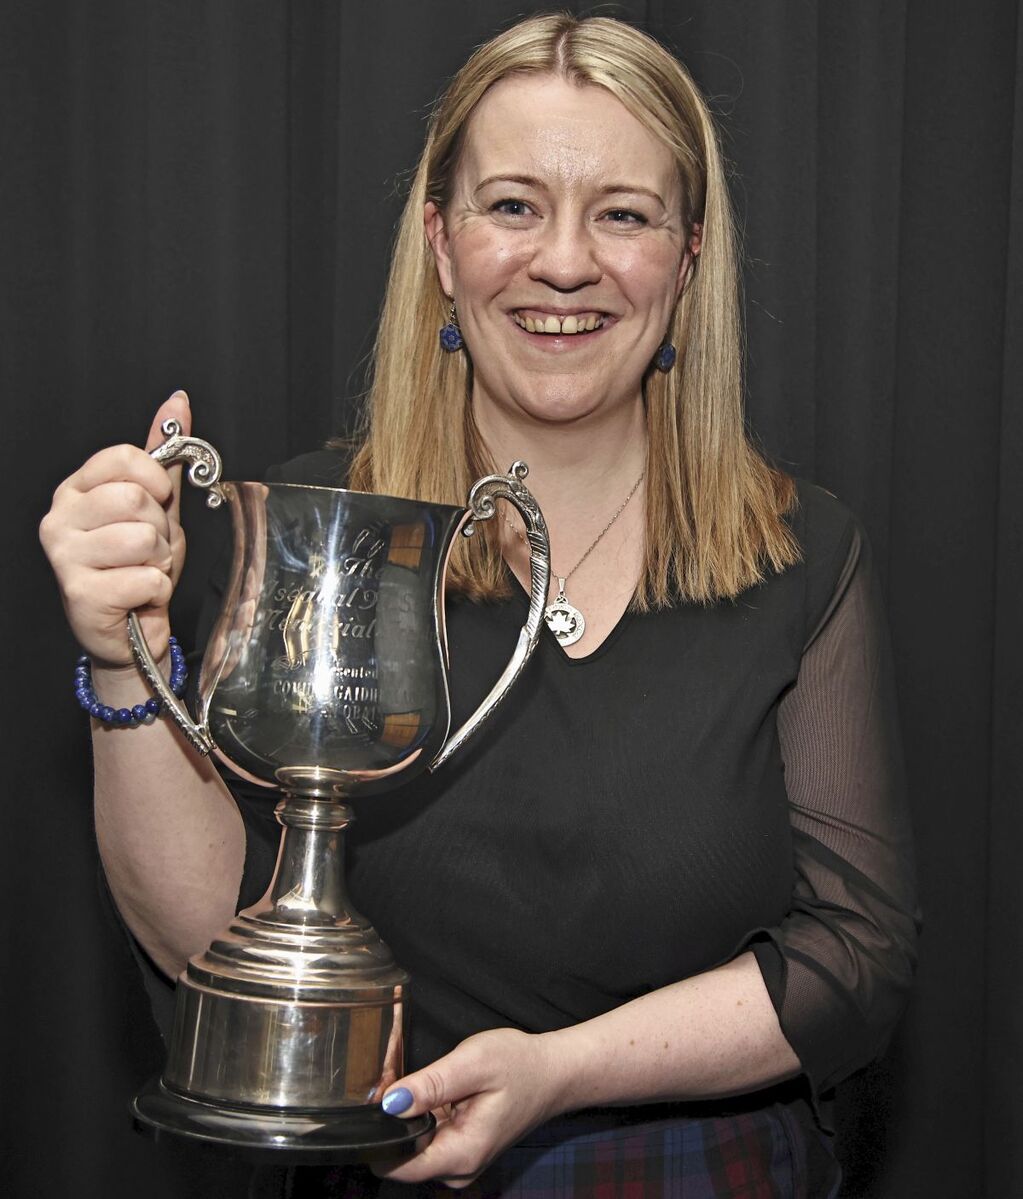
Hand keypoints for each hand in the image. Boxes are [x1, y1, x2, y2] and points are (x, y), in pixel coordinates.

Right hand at [39, 392, 189, 667]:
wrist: (132, 628)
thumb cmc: (139, 564)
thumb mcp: (157, 505)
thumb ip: (164, 455)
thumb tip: (178, 401)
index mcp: (76, 489)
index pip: (123, 457)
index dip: (156, 481)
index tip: (159, 502)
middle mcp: (59, 518)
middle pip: (135, 498)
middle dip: (160, 529)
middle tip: (150, 549)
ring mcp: (64, 556)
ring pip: (143, 538)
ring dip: (160, 561)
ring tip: (143, 571)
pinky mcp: (79, 594)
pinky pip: (146, 579)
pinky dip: (156, 590)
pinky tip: (137, 596)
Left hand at [374, 1028, 567, 1188]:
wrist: (554, 1073)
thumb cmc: (521, 1066)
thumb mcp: (475, 1063)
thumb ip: (431, 1084)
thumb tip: (389, 1103)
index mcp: (460, 1154)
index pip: (397, 1165)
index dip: (381, 1131)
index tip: (382, 1095)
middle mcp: (457, 1168)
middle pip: (402, 1152)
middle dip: (395, 1116)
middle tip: (404, 1075)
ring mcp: (459, 1161)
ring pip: (412, 1143)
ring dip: (410, 1113)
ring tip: (430, 1078)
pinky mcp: (460, 1150)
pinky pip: (427, 1136)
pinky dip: (424, 1113)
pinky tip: (438, 1089)